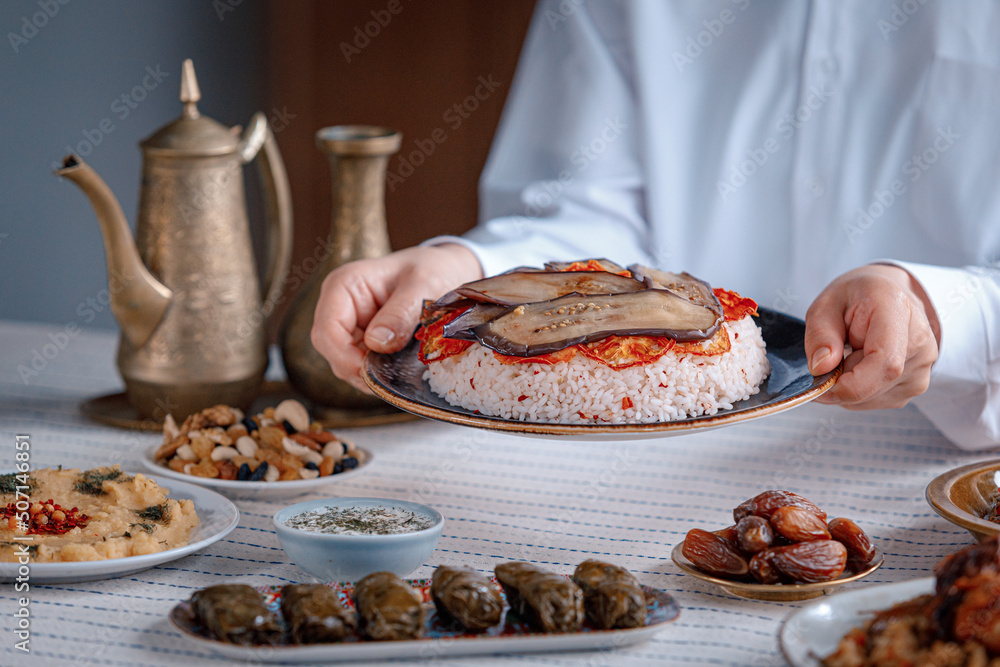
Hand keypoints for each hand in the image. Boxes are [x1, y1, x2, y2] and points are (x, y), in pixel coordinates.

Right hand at [310, 244, 483, 392]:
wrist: (446, 269)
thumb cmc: (433, 269)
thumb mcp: (424, 285)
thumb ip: (401, 313)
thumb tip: (377, 343)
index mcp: (344, 285)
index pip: (327, 331)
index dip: (346, 358)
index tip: (376, 373)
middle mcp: (339, 306)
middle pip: (333, 351)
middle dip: (359, 370)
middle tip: (392, 380)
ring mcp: (349, 324)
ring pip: (344, 363)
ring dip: (369, 375)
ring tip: (401, 374)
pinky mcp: (362, 339)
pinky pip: (361, 365)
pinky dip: (378, 373)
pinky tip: (399, 372)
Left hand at [805, 264, 940, 409]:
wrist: (887, 296)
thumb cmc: (856, 298)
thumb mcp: (825, 305)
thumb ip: (820, 335)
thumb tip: (822, 368)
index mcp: (896, 308)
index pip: (885, 361)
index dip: (852, 383)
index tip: (824, 381)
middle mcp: (919, 339)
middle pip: (875, 384)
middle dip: (840, 382)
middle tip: (829, 358)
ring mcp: (923, 366)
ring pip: (872, 397)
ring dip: (847, 387)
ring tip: (849, 355)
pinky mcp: (917, 385)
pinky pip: (876, 400)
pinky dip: (858, 392)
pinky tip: (860, 366)